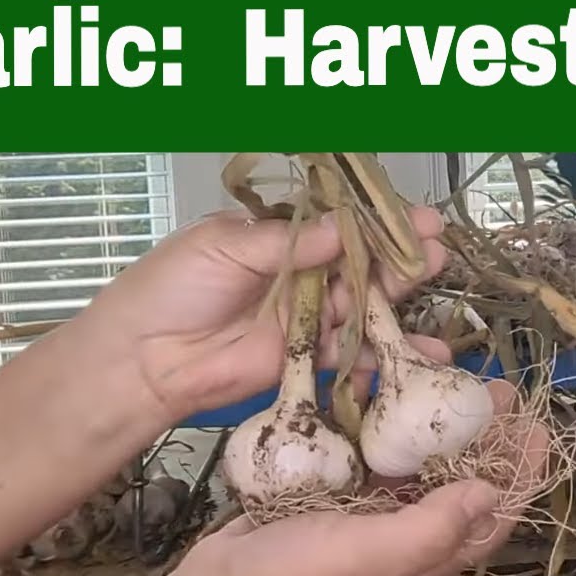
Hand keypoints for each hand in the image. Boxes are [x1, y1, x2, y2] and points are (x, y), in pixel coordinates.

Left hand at [77, 206, 448, 423]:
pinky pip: (353, 354)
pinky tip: (421, 351)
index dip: (377, 220)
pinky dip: (384, 354)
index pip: (339, 222)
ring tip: (428, 280)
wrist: (142, 358)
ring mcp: (307, 316)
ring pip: (364, 303)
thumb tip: (344, 230)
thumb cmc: (169, 288)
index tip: (414, 217)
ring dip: (398, 294)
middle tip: (433, 248)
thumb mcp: (224, 245)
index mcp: (279, 236)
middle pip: (361, 261)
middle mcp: (300, 273)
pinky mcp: (307, 358)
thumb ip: (288, 243)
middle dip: (399, 254)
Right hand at [145, 401, 549, 575]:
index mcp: (424, 561)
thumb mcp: (371, 559)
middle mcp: (404, 539)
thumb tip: (491, 491)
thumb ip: (433, 527)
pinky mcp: (332, 497)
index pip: (492, 518)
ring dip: (439, 427)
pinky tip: (388, 394)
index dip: (522, 475)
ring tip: (451, 381)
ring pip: (419, 467)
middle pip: (462, 484)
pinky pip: (371, 457)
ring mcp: (366, 518)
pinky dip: (385, 427)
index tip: (539, 427)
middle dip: (486, 439)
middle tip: (497, 389)